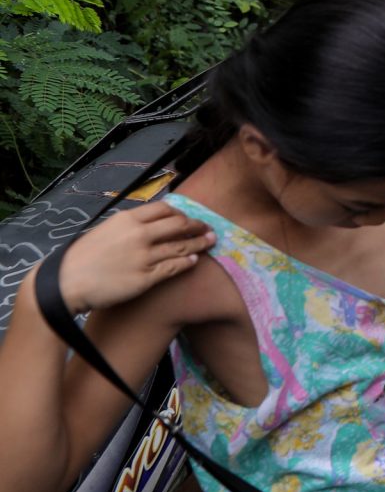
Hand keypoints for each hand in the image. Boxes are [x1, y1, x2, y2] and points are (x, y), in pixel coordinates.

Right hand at [46, 202, 214, 313]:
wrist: (65, 283)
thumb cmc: (82, 257)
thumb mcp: (105, 230)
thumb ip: (128, 226)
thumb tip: (149, 223)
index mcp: (128, 219)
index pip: (165, 209)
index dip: (182, 212)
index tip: (189, 216)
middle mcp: (139, 235)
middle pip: (179, 225)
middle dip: (198, 225)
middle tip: (208, 227)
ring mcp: (144, 256)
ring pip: (181, 246)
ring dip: (199, 243)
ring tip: (211, 241)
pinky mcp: (146, 277)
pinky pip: (175, 267)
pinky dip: (188, 262)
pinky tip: (195, 260)